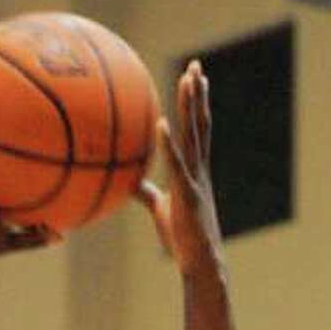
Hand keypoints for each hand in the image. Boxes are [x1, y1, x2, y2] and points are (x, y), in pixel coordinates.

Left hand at [138, 60, 222, 274]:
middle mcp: (200, 170)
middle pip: (200, 124)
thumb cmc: (183, 239)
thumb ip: (147, 192)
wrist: (201, 264)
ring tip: (188, 79)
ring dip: (190, 108)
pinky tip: (161, 124)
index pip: (198, 130)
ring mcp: (196, 180)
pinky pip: (177, 165)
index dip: (197, 104)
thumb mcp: (161, 209)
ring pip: (194, 136)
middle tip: (196, 66)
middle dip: (198, 95)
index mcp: (196, 171)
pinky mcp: (188, 195)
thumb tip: (129, 182)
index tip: (196, 78)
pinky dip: (169, 145)